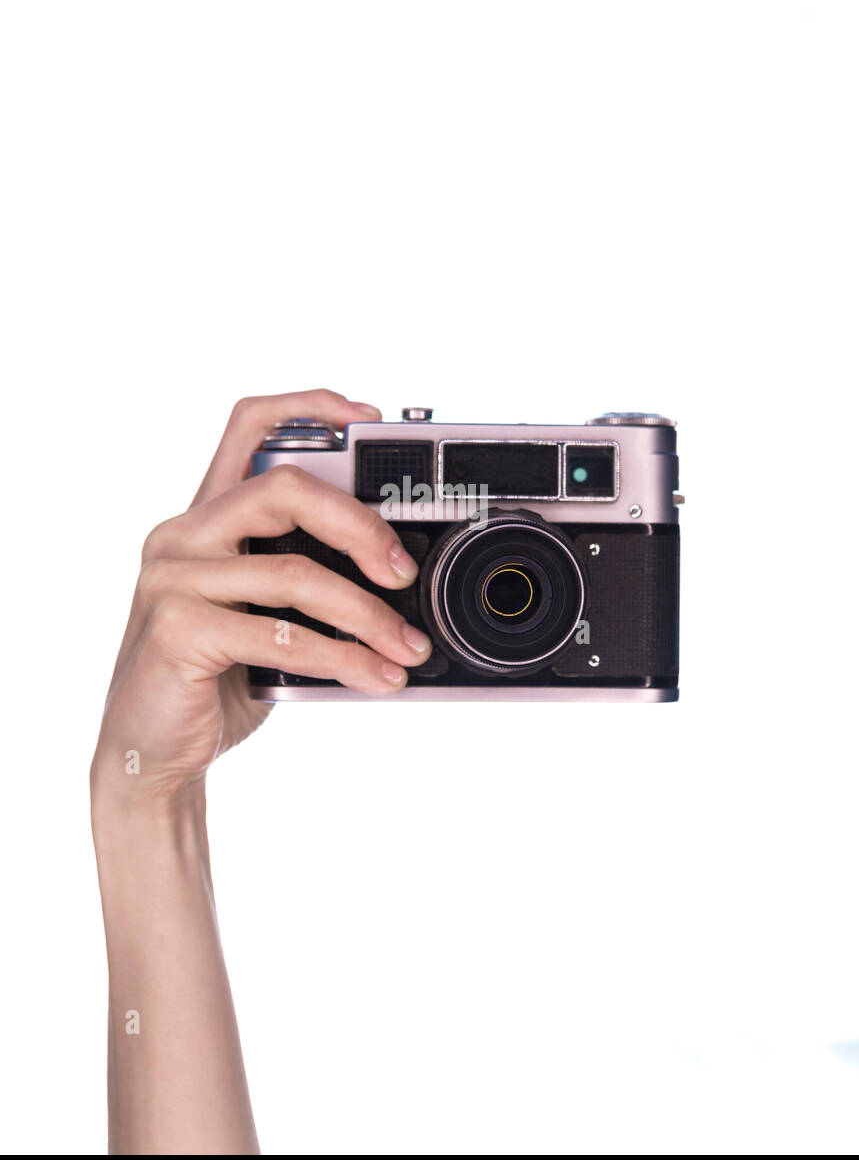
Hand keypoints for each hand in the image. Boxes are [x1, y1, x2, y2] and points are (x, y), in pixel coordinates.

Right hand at [91, 389, 432, 800]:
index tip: (369, 419)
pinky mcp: (176, 629)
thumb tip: (398, 578)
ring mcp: (172, 579)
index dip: (310, 408)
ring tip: (407, 646)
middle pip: (283, 488)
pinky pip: (281, 634)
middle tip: (403, 572)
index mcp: (205, 518)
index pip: (248, 426)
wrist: (150, 752)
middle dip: (359, 524)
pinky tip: (374, 677)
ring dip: (367, 615)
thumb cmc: (213, 678)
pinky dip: (342, 658)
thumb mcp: (260, 614)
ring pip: (293, 571)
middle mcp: (182, 535)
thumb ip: (300, 577)